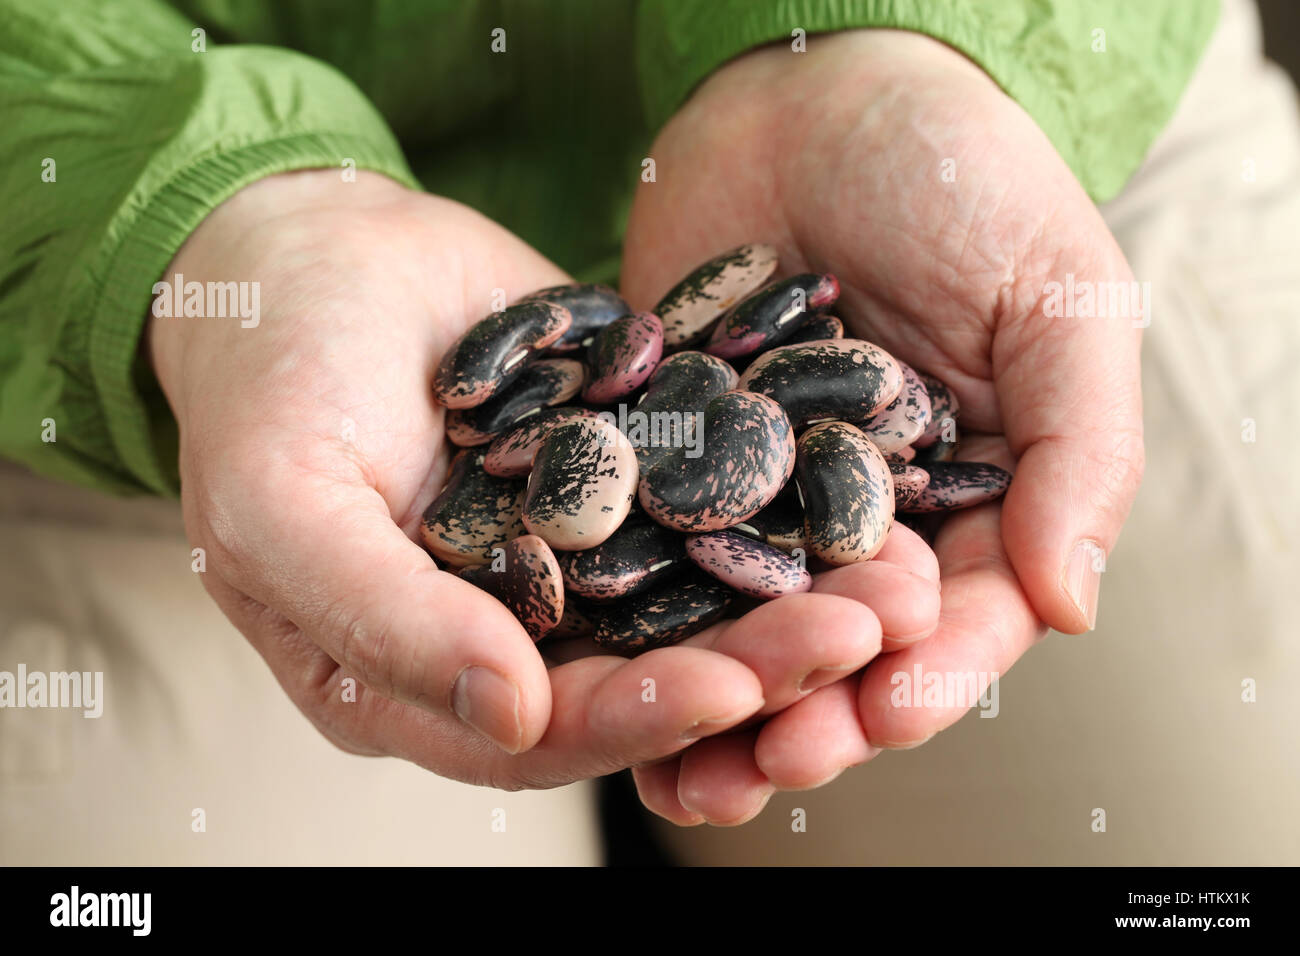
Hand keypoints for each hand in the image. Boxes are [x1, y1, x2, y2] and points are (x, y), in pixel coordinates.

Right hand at [148, 169, 909, 790]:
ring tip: (892, 573)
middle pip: (653, 669)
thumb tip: (513, 717)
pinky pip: (715, 487)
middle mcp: (523, 624)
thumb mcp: (281, 506)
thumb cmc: (265, 380)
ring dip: (798, 588)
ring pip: (703, 588)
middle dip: (758, 661)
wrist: (309, 249)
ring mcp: (585, 542)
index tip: (732, 688)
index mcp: (429, 672)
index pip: (550, 727)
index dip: (643, 715)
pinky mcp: (630, 463)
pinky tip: (865, 481)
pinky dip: (789, 492)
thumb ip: (382, 619)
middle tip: (856, 632)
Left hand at [621, 31, 1143, 822]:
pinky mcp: (669, 455)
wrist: (813, 85)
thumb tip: (1072, 608)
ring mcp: (759, 490)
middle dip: (809, 713)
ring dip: (712, 703)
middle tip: (764, 766)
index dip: (927, 676)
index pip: (960, 615)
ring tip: (679, 773)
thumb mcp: (1055, 298)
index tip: (883, 714)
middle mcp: (864, 512)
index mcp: (972, 494)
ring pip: (740, 625)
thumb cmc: (961, 176)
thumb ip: (1080, 451)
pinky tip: (599, 673)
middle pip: (840, 647)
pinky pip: (650, 547)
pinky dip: (633, 615)